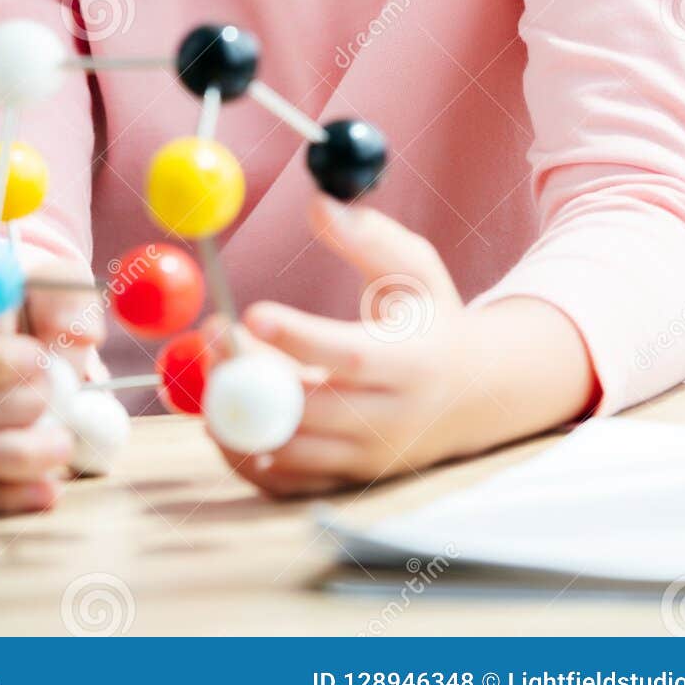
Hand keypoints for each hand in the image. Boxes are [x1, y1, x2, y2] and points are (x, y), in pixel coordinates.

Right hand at [0, 261, 107, 513]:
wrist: (1, 345)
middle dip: (20, 414)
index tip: (42, 361)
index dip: (0, 360)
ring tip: (63, 449)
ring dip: (18, 460)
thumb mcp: (50, 289)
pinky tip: (42, 493)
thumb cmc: (27, 314)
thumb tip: (74, 332)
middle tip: (60, 407)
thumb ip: (66, 301)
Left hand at [205, 195, 469, 497]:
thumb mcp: (414, 268)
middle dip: (249, 376)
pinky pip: (281, 482)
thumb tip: (317, 201)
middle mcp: (392, 421)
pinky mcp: (345, 483)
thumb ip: (368, 236)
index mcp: (414, 363)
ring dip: (238, 410)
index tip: (250, 312)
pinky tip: (224, 407)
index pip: (352, 357)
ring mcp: (367, 460)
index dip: (298, 338)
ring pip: (287, 450)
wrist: (473, 394)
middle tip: (211, 334)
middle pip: (309, 410)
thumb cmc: (430, 317)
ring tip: (217, 365)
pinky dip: (243, 448)